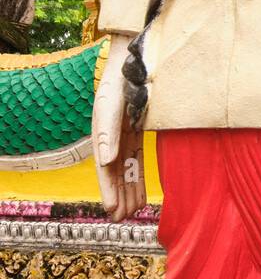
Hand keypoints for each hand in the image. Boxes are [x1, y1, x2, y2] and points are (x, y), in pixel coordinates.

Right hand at [92, 34, 145, 221]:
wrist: (137, 59)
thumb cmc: (120, 80)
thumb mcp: (112, 104)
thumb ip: (107, 132)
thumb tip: (106, 160)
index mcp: (100, 131)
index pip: (103, 167)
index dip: (107, 189)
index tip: (112, 210)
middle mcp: (110, 137)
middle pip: (113, 172)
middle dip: (117, 195)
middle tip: (122, 219)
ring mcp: (123, 135)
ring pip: (125, 169)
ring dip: (128, 191)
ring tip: (132, 212)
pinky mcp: (135, 132)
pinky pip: (136, 160)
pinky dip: (138, 177)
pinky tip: (141, 195)